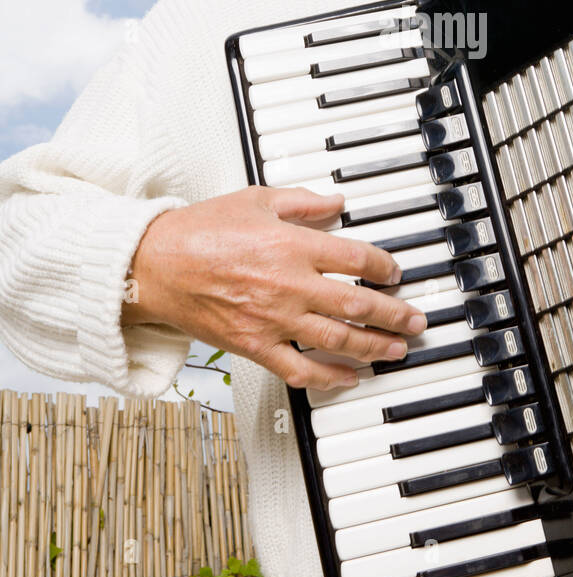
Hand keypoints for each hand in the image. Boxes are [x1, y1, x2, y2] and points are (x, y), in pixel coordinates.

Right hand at [124, 186, 425, 389]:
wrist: (153, 265)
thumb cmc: (198, 231)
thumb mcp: (255, 199)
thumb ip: (301, 202)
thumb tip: (336, 202)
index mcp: (291, 245)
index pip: (356, 258)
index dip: (384, 266)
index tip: (395, 273)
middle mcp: (287, 285)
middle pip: (357, 303)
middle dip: (394, 314)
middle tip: (415, 320)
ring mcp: (272, 320)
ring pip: (337, 339)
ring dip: (374, 346)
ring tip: (396, 349)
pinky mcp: (254, 346)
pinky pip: (300, 369)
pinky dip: (330, 377)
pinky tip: (350, 377)